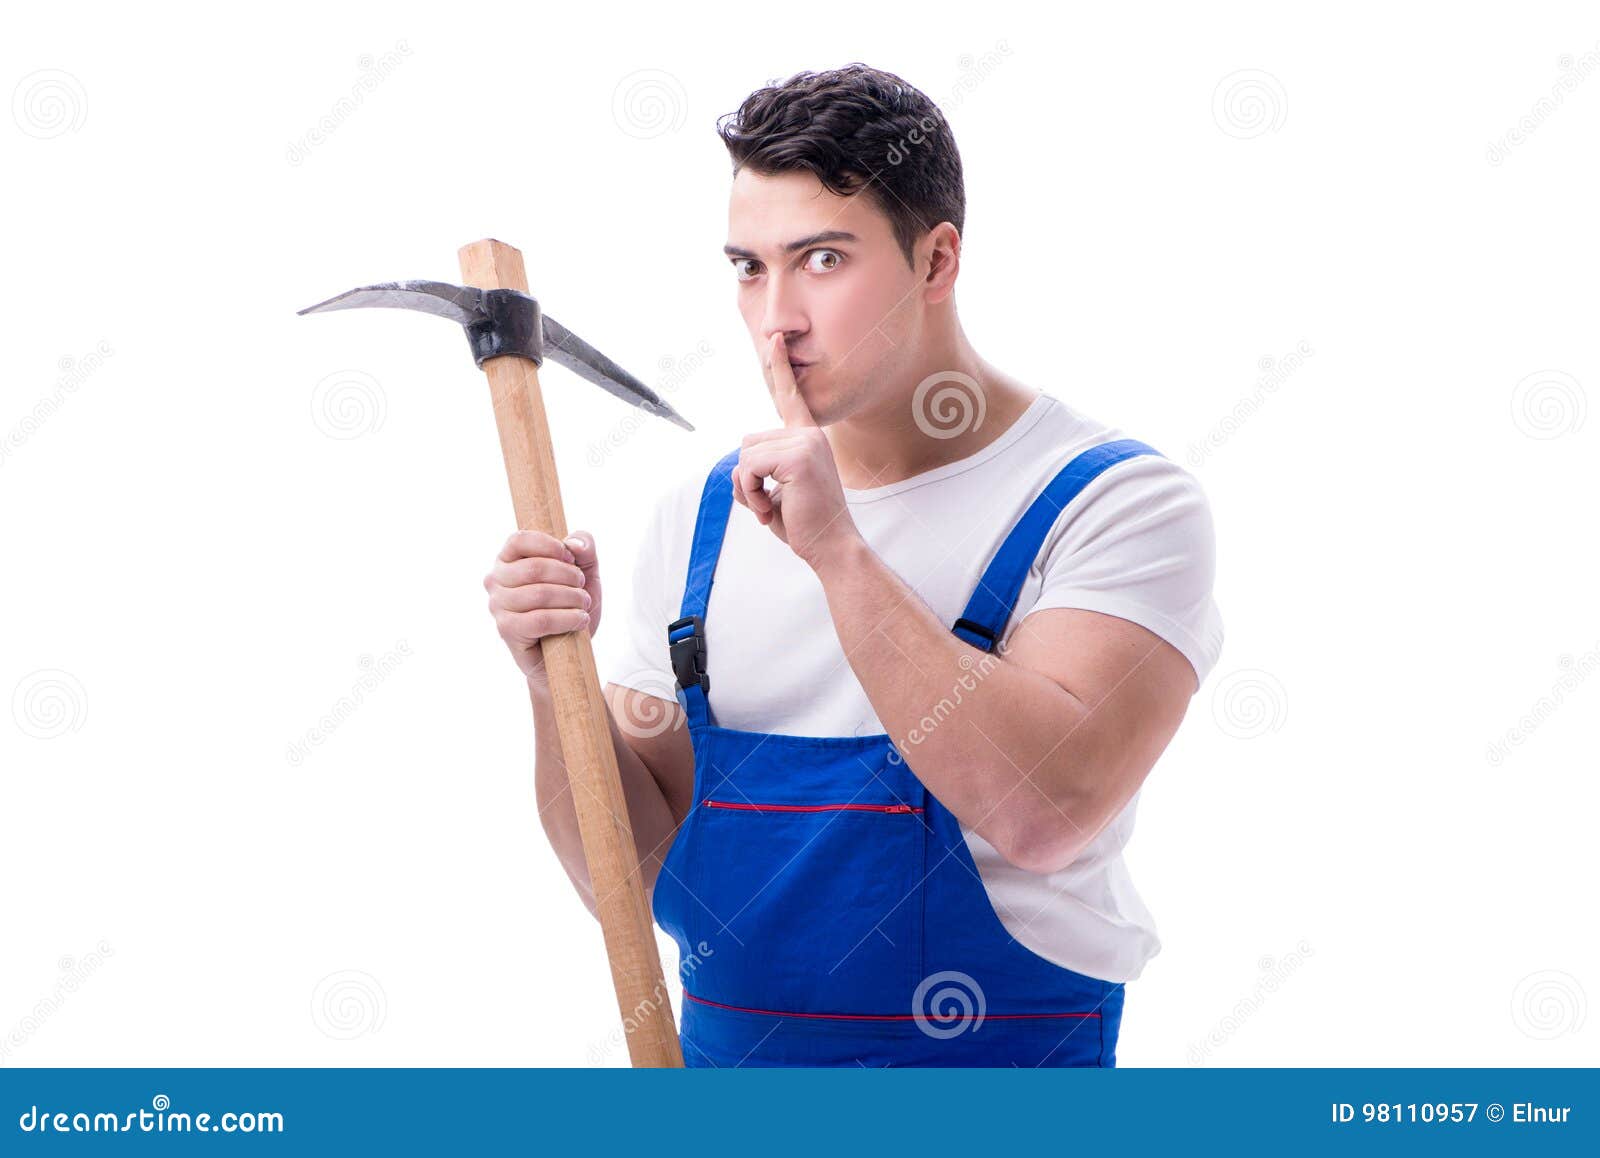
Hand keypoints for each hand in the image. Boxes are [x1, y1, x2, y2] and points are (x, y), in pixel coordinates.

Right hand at [484, 529, 599, 682]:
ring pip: (539, 594)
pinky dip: (567, 619)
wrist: (570, 650)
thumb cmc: (571, 604)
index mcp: (508, 559)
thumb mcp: (586, 570)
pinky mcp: (507, 630)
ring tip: (584, 605)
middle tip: (583, 588)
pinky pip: (540, 620)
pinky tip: (580, 620)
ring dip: (572, 599)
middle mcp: (496, 580)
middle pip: (534, 568)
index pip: (519, 540)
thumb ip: (585, 547)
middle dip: (569, 577)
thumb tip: (574, 544)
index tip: (572, 558)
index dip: (549, 545)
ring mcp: (498, 606)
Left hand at [733, 332, 861, 569]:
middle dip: (747, 478)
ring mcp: (806, 444)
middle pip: (747, 442)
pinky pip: (749, 469)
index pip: (790, 398)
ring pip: (745, 457)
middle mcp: (810, 435)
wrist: (832, 547)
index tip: (775, 339)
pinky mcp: (798, 459)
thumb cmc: (806, 524)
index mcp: (808, 438)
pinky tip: (769, 509)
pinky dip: (750, 493)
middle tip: (769, 504)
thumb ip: (761, 471)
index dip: (780, 369)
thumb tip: (737, 467)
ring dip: (748, 489)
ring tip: (771, 508)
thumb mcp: (778, 491)